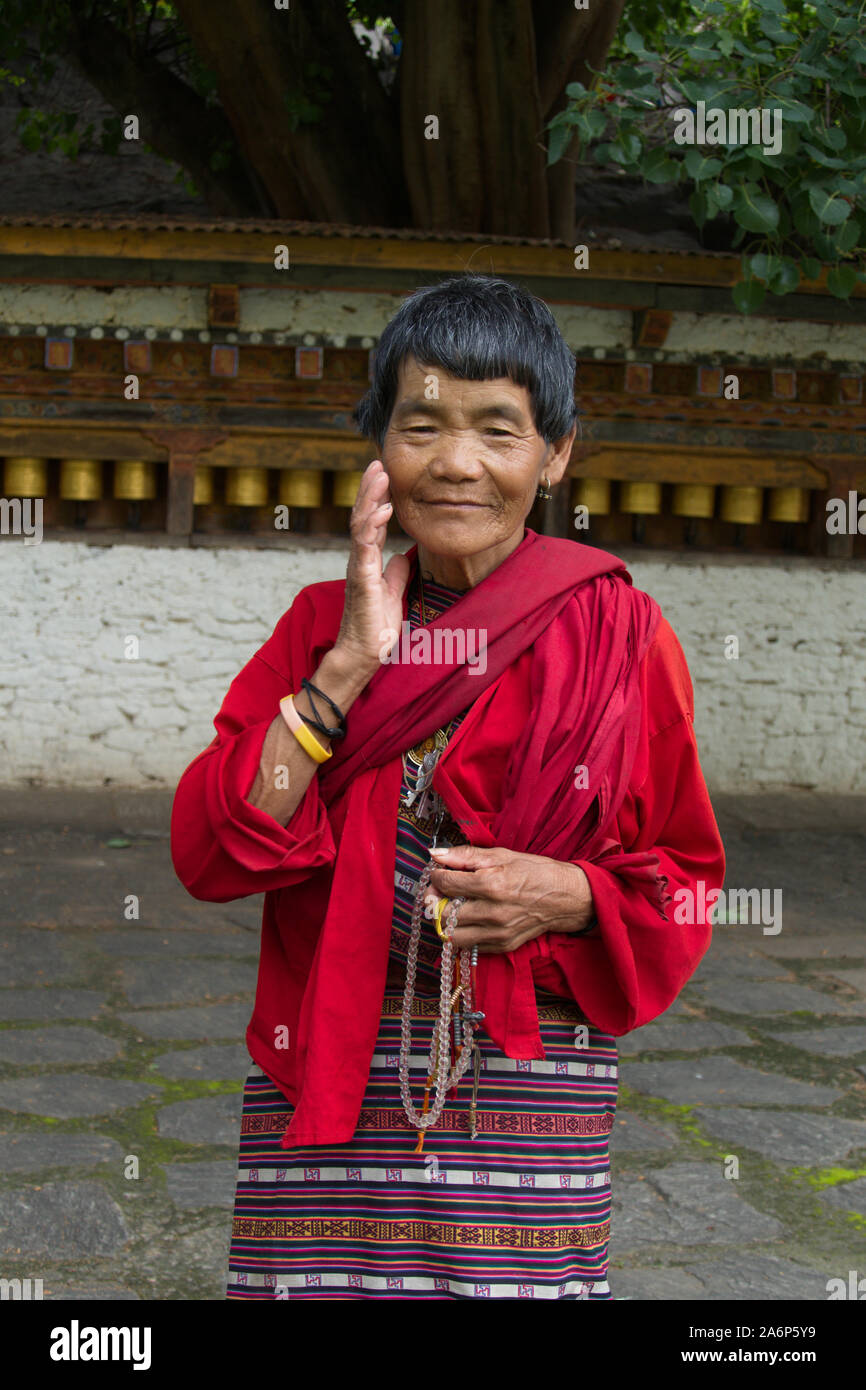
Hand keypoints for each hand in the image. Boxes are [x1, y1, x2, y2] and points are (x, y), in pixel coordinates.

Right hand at [332, 460, 409, 675]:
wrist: (363, 655)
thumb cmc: (375, 628)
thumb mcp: (392, 594)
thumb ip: (395, 574)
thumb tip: (402, 557)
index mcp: (368, 561)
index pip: (372, 523)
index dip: (378, 499)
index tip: (385, 476)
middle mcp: (360, 560)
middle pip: (362, 516)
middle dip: (370, 488)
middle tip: (379, 463)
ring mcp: (359, 568)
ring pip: (361, 525)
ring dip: (370, 498)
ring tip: (379, 475)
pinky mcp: (362, 580)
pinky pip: (365, 546)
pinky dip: (373, 525)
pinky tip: (383, 509)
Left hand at [424, 844, 594, 953]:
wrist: (566, 898)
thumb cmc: (535, 872)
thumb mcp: (502, 855)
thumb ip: (465, 855)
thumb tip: (435, 854)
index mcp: (491, 884)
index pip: (446, 883)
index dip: (436, 876)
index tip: (440, 872)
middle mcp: (492, 912)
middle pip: (443, 913)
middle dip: (434, 900)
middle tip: (439, 891)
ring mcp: (498, 932)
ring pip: (451, 935)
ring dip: (445, 922)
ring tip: (451, 908)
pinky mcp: (503, 945)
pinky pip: (469, 946)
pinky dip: (463, 933)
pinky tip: (469, 919)